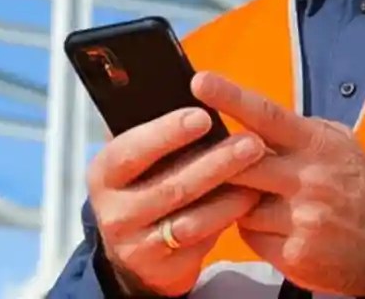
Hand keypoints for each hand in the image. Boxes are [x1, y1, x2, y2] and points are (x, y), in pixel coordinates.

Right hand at [86, 106, 267, 296]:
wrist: (134, 251)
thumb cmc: (143, 185)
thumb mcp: (136, 162)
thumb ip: (157, 137)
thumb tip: (196, 95)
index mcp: (104, 174)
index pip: (131, 151)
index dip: (166, 133)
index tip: (203, 116)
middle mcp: (115, 212)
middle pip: (171, 186)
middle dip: (215, 162)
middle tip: (251, 142)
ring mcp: (138, 245)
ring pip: (192, 219)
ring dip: (230, 194)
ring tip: (260, 171)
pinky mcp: (163, 270)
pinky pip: (203, 243)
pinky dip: (228, 219)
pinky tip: (250, 200)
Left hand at [192, 71, 364, 295]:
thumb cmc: (358, 186)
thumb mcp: (340, 143)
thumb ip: (298, 129)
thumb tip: (252, 113)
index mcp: (316, 144)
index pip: (266, 115)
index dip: (231, 97)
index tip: (200, 82)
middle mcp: (308, 179)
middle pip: (239, 163)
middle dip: (216, 161)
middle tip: (200, 156)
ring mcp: (301, 219)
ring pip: (239, 203)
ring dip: (239, 200)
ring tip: (260, 199)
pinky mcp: (294, 254)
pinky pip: (249, 235)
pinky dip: (251, 229)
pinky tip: (273, 226)